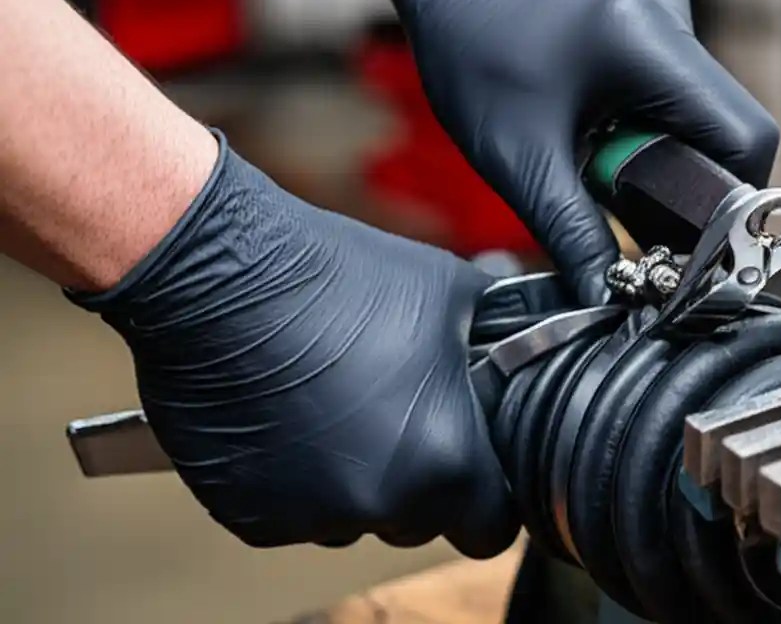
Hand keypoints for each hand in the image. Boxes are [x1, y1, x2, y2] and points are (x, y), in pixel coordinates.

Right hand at [70, 132, 515, 555]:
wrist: (221, 277)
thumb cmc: (336, 278)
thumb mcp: (452, 295)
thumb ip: (503, 342)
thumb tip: (535, 346)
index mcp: (444, 459)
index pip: (493, 527)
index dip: (488, 497)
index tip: (476, 470)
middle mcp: (378, 502)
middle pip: (421, 523)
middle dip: (418, 481)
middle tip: (398, 417)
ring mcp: (308, 515)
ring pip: (354, 520)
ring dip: (356, 483)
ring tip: (337, 408)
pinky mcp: (249, 517)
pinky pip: (294, 516)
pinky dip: (297, 483)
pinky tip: (291, 421)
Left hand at [345, 0, 779, 302]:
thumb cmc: (467, 35)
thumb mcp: (516, 151)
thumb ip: (569, 229)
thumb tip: (608, 292)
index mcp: (650, 43)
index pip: (746, 140)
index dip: (729, 202)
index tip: (687, 239)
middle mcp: (673, 15)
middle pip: (726, 128)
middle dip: (682, 180)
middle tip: (621, 202)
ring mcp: (666, 6)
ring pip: (696, 109)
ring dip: (655, 148)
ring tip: (590, 153)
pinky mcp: (648, 9)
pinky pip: (670, 82)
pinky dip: (641, 118)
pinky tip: (588, 118)